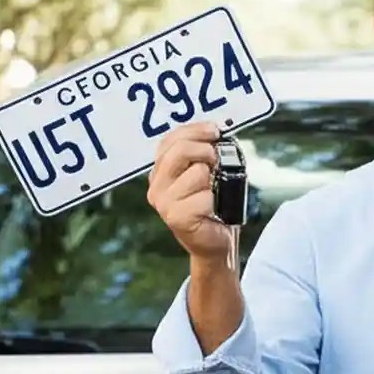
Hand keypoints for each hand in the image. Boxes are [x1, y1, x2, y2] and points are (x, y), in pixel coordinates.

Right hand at [147, 121, 229, 261]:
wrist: (214, 242)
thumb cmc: (212, 206)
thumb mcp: (205, 173)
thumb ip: (201, 152)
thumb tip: (213, 130)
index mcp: (160, 171)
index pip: (171, 139)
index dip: (196, 130)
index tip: (214, 132)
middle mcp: (156, 186)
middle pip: (181, 150)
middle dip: (206, 151)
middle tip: (217, 162)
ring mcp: (164, 203)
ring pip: (198, 173)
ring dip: (213, 182)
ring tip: (212, 194)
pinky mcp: (176, 218)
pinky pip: (205, 196)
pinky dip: (216, 202)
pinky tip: (212, 210)